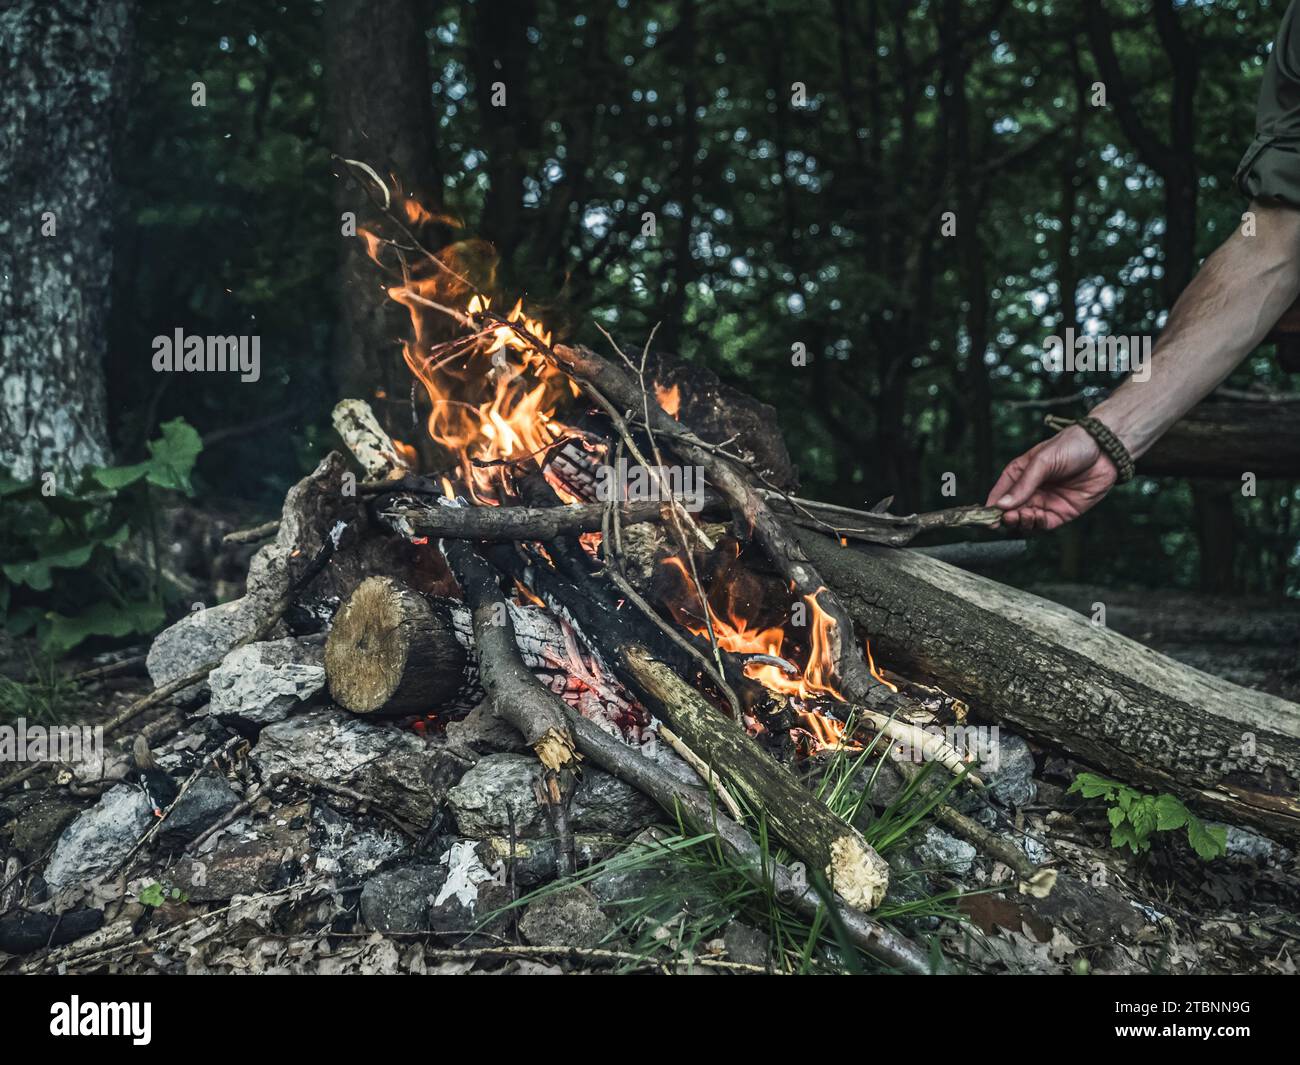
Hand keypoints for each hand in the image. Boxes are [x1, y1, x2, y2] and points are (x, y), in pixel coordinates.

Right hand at [985, 426, 1117, 530]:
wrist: (1106, 450)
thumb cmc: (1072, 446)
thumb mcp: (1042, 462)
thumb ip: (1023, 485)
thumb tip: (1002, 506)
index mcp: (1019, 474)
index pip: (999, 494)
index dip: (991, 507)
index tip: (987, 517)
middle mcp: (1030, 490)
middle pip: (1010, 511)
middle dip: (1006, 517)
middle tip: (1008, 517)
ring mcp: (1045, 502)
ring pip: (1025, 521)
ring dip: (1022, 522)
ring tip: (1025, 515)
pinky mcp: (1062, 512)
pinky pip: (1044, 525)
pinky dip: (1038, 524)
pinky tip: (1037, 516)